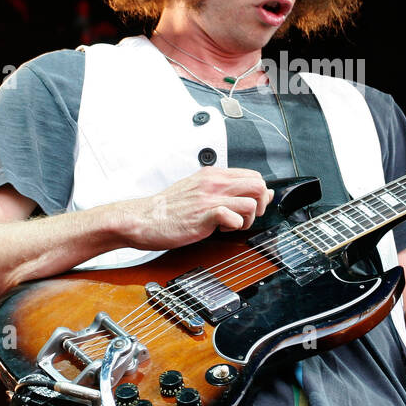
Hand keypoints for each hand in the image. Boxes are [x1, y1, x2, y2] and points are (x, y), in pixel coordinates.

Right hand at [121, 167, 273, 250]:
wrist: (143, 218)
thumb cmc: (169, 207)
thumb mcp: (200, 189)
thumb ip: (229, 188)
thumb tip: (261, 191)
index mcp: (214, 174)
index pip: (255, 176)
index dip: (259, 194)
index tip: (249, 206)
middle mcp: (214, 183)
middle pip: (259, 186)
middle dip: (261, 206)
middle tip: (246, 217)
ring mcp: (209, 198)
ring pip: (251, 203)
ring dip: (248, 219)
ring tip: (231, 225)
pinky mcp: (204, 216)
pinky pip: (233, 218)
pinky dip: (234, 227)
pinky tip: (221, 230)